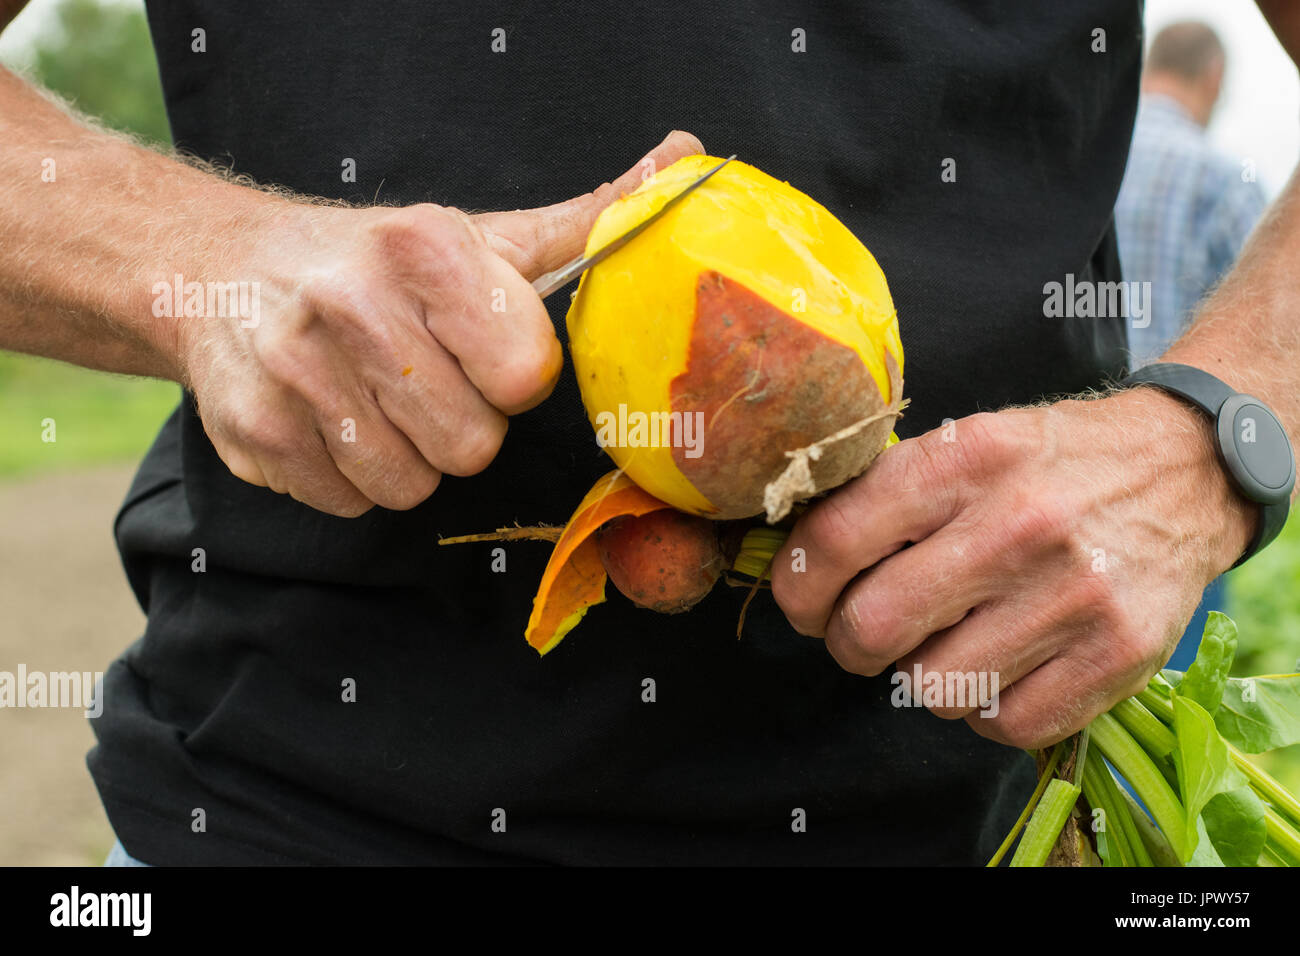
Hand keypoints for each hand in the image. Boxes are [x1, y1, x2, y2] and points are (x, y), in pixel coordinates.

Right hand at [176, 130, 702, 515]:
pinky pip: (348, 501)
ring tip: (377, 400)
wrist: (222, 273)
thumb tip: (687, 159)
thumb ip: (586, 220)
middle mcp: (353, 305)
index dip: (513, 377)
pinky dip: (350, 476)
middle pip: (470, 446)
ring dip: (407, 458)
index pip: (524, 376)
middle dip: (461, 427)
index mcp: (426, 252)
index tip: (483, 352)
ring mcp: (296, 371)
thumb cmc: (375, 263)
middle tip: (426, 381)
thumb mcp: (479, 237)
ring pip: (409, 485)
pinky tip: (332, 420)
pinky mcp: (255, 432)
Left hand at [771, 387, 1256, 747]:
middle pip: (873, 628)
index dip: (797, 587)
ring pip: (933, 689)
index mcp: (964, 460)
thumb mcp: (967, 441)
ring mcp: (1072, 596)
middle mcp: (1016, 526)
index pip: (834, 541)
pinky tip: (998, 666)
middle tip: (864, 633)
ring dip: (922, 677)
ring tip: (948, 641)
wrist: (1185, 467)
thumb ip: (886, 493)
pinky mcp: (1119, 655)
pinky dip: (986, 711)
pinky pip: (1005, 725)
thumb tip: (795, 560)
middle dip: (848, 643)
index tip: (803, 602)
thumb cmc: (1049, 461)